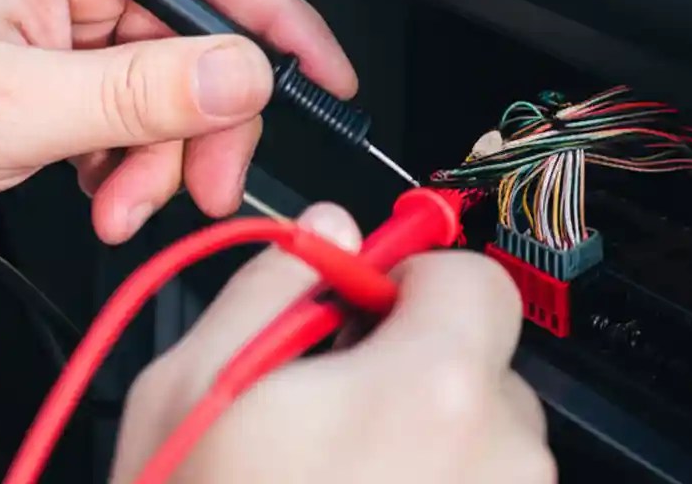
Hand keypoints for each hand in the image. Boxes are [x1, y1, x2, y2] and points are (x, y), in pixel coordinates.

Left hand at [0, 0, 354, 240]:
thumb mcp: (17, 105)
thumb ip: (144, 92)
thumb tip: (247, 73)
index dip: (280, 21)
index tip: (325, 78)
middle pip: (195, 38)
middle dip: (204, 123)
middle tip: (205, 185)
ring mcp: (62, 20)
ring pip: (166, 87)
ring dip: (159, 158)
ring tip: (119, 206)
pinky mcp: (55, 64)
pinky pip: (128, 109)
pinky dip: (128, 161)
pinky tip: (98, 191)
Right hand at [113, 203, 555, 483]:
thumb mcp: (193, 391)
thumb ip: (274, 288)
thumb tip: (329, 231)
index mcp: (430, 393)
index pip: (477, 283)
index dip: (416, 285)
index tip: (370, 312)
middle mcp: (498, 463)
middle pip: (482, 369)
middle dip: (416, 373)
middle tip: (332, 419)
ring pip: (484, 447)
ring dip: (428, 449)